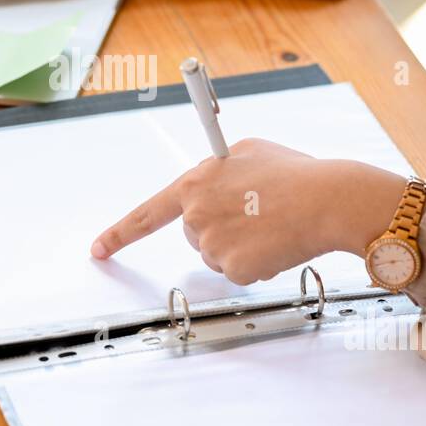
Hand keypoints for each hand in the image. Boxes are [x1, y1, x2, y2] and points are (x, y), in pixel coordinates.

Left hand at [90, 139, 407, 285]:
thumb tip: (215, 183)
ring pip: (216, 255)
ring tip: (270, 224)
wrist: (327, 198)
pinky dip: (257, 263)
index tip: (97, 249)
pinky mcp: (235, 267)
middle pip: (193, 234)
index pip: (147, 213)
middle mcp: (195, 214)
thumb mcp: (247, 152)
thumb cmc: (294, 174)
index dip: (119, 233)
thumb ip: (219, 169)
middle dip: (218, 228)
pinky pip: (239, 272)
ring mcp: (212, 243)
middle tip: (254, 212)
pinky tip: (275, 243)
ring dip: (240, 246)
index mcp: (195, 182)